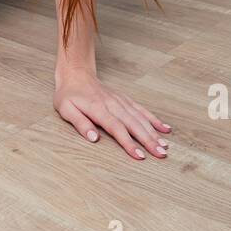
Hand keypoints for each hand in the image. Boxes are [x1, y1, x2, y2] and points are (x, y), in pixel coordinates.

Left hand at [54, 67, 171, 160]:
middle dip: (148, 140)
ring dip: (154, 132)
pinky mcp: (125, 100)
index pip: (116, 128)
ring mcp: (121, 101)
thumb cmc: (69, 95)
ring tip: (165, 146)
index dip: (129, 143)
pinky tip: (165, 128)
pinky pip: (142, 110)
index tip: (139, 156)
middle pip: (133, 124)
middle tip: (161, 154)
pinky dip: (154, 119)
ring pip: (140, 118)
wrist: (76, 74)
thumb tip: (94, 138)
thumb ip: (80, 123)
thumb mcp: (66, 109)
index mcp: (98, 108)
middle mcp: (113, 104)